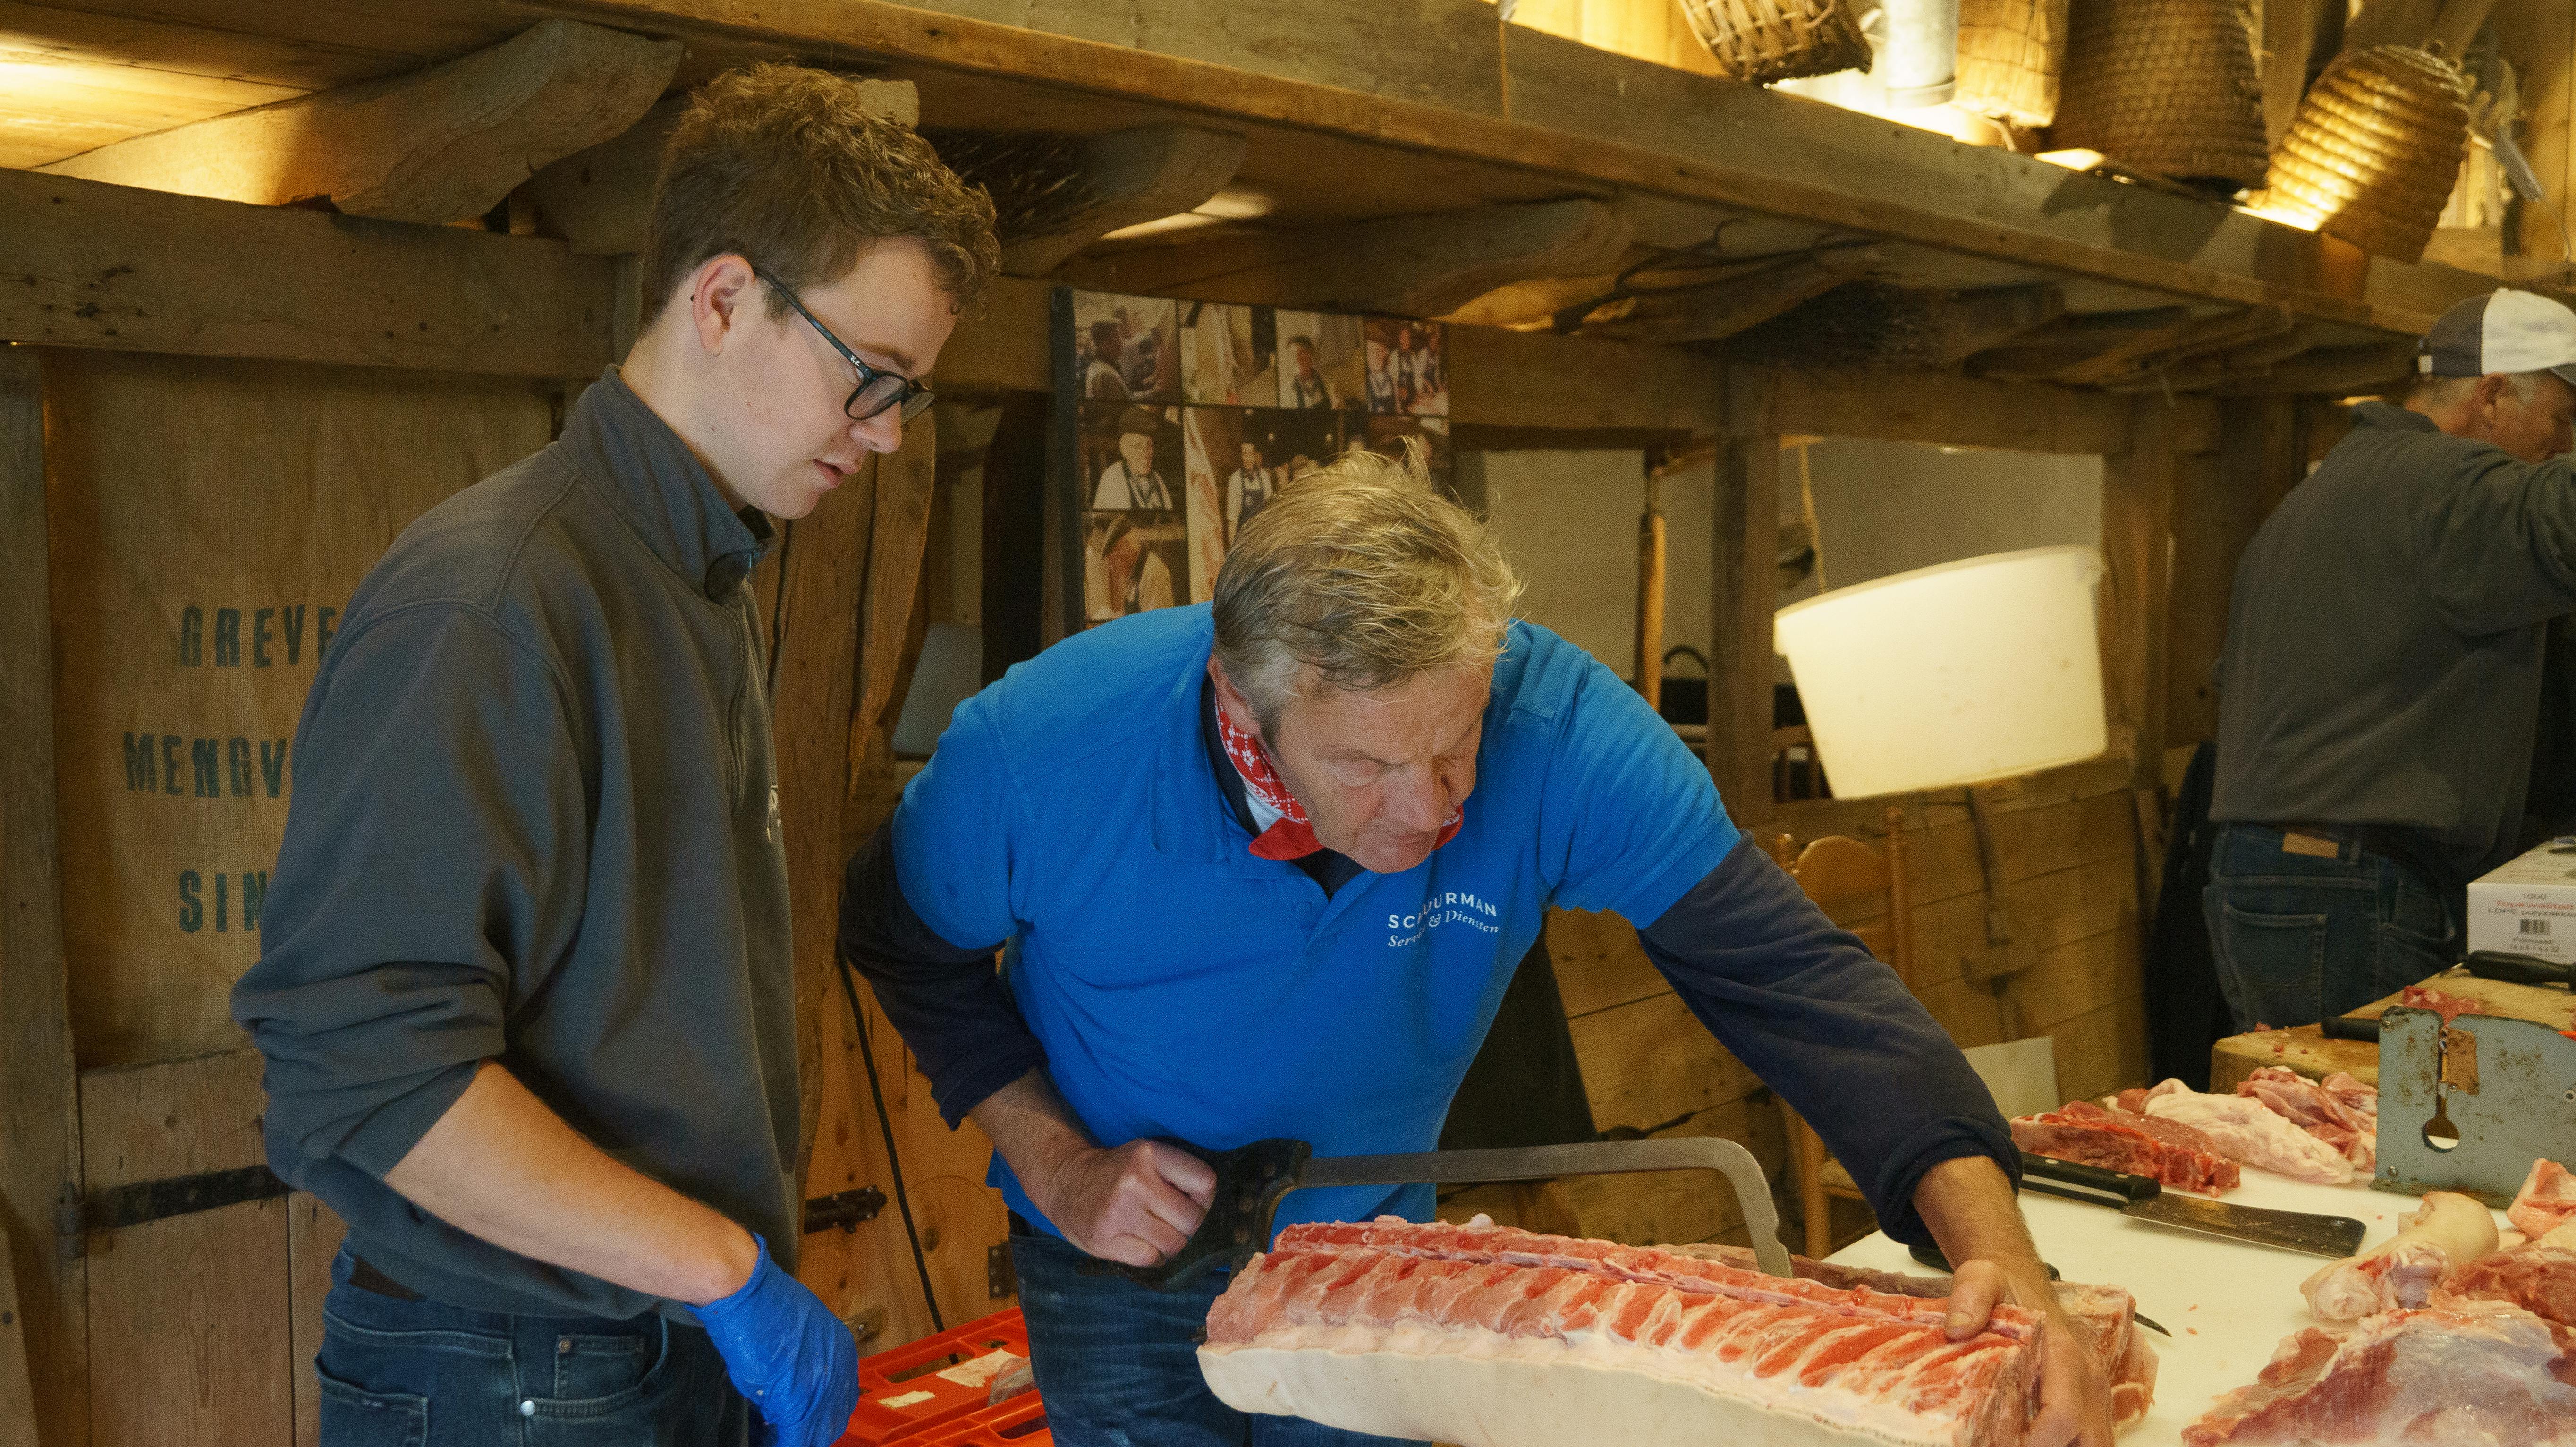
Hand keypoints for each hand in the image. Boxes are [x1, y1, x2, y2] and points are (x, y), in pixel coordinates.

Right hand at [686, 1234, 859, 1446]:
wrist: (748, 1294)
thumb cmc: (766, 1307)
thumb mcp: (799, 1334)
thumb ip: (805, 1366)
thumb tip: (790, 1393)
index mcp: (842, 1352)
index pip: (840, 1400)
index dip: (819, 1417)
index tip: (802, 1426)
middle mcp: (839, 1372)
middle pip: (833, 1421)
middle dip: (811, 1433)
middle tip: (787, 1434)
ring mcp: (820, 1389)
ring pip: (817, 1434)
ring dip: (797, 1438)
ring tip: (776, 1438)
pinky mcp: (796, 1403)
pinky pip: (797, 1439)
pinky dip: (784, 1444)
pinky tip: (772, 1443)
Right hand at [1028, 1138, 1217, 1265]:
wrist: (1065, 1181)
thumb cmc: (1118, 1172)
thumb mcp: (1147, 1157)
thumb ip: (1180, 1174)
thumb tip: (1220, 1210)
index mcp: (1149, 1154)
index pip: (1205, 1182)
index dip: (1207, 1199)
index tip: (1195, 1202)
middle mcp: (1134, 1182)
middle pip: (1193, 1220)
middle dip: (1191, 1226)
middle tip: (1175, 1221)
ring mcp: (1118, 1213)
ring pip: (1174, 1244)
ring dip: (1172, 1243)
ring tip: (1155, 1230)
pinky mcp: (1104, 1240)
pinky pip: (1151, 1259)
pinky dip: (1152, 1255)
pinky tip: (1139, 1241)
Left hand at [1942, 1259, 2109, 1446]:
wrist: (2024, 1283)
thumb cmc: (2005, 1288)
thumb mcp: (1982, 1278)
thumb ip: (1970, 1296)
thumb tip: (1957, 1330)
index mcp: (2064, 1356)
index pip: (2062, 1416)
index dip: (2034, 1443)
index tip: (1995, 1446)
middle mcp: (2087, 1379)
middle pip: (2087, 1441)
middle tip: (2002, 1446)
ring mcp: (2094, 1395)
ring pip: (2095, 1443)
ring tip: (2014, 1441)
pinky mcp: (2091, 1404)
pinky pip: (2088, 1438)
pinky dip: (2064, 1445)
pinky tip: (2028, 1439)